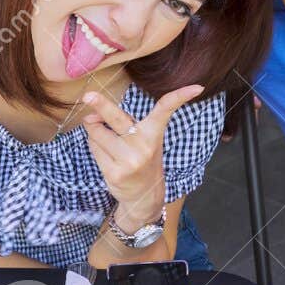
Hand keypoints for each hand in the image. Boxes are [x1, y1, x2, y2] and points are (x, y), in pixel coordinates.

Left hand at [82, 84, 205, 225]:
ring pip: (97, 133)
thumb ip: (120, 123)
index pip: (165, 110)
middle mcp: (143, 146)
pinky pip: (94, 149)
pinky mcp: (114, 172)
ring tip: (108, 142)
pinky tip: (107, 156)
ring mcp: (128, 160)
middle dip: (101, 105)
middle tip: (87, 95)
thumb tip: (91, 116)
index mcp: (153, 134)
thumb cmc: (141, 159)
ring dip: (95, 132)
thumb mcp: (143, 139)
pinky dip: (95, 147)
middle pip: (117, 118)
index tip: (196, 87)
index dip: (179, 97)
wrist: (144, 197)